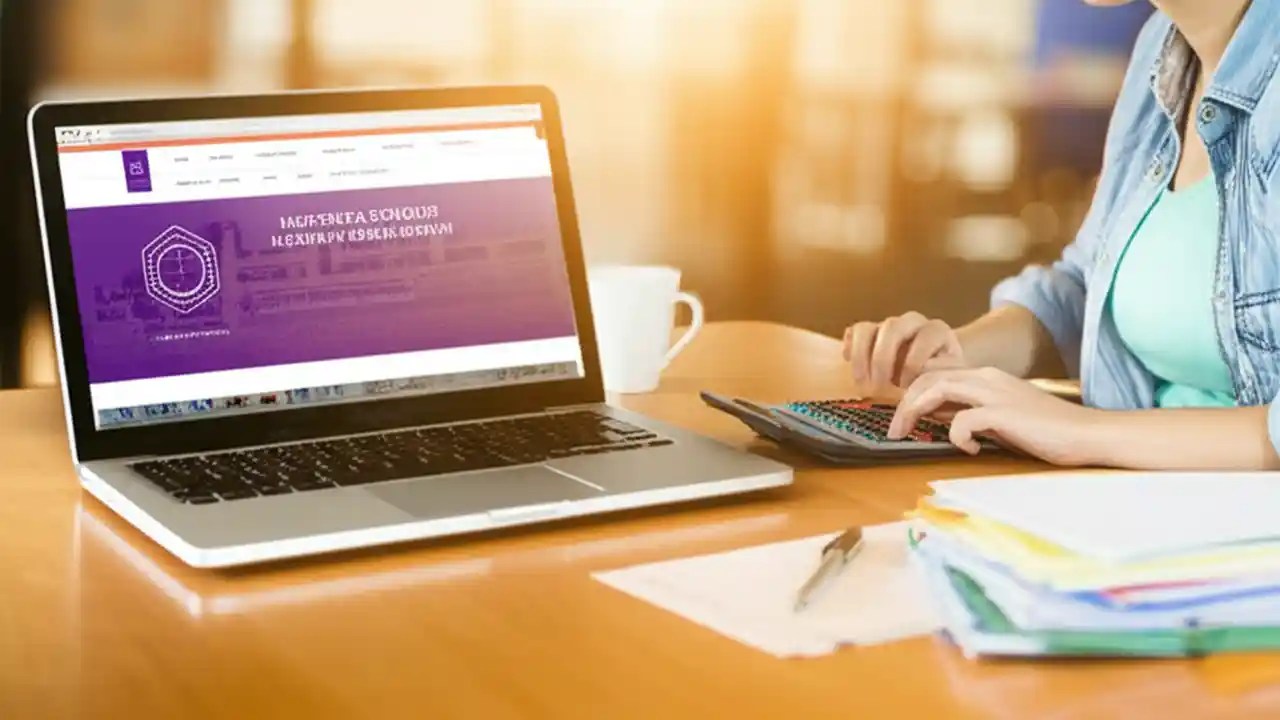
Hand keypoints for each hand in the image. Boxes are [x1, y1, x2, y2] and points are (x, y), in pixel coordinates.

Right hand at [842, 312, 965, 393]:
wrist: (933, 368)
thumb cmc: (940, 376)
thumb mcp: (947, 377)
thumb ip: (939, 373)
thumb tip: (923, 373)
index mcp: (936, 331)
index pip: (925, 337)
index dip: (914, 363)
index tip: (907, 386)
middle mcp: (912, 322)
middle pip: (891, 327)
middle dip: (882, 359)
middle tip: (878, 387)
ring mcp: (888, 325)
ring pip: (867, 328)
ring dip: (860, 356)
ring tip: (861, 382)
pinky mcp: (870, 333)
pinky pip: (854, 331)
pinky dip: (850, 348)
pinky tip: (850, 366)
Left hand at [886, 367, 1102, 465]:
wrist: (1086, 434)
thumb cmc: (1045, 430)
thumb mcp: (998, 417)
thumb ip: (968, 410)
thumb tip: (935, 415)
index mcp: (985, 376)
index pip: (934, 372)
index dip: (911, 391)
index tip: (900, 416)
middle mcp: (986, 377)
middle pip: (927, 378)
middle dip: (903, 403)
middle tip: (893, 430)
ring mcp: (994, 392)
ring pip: (936, 388)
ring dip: (913, 411)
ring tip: (905, 435)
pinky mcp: (1004, 413)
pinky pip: (962, 420)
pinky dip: (956, 436)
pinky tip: (970, 449)